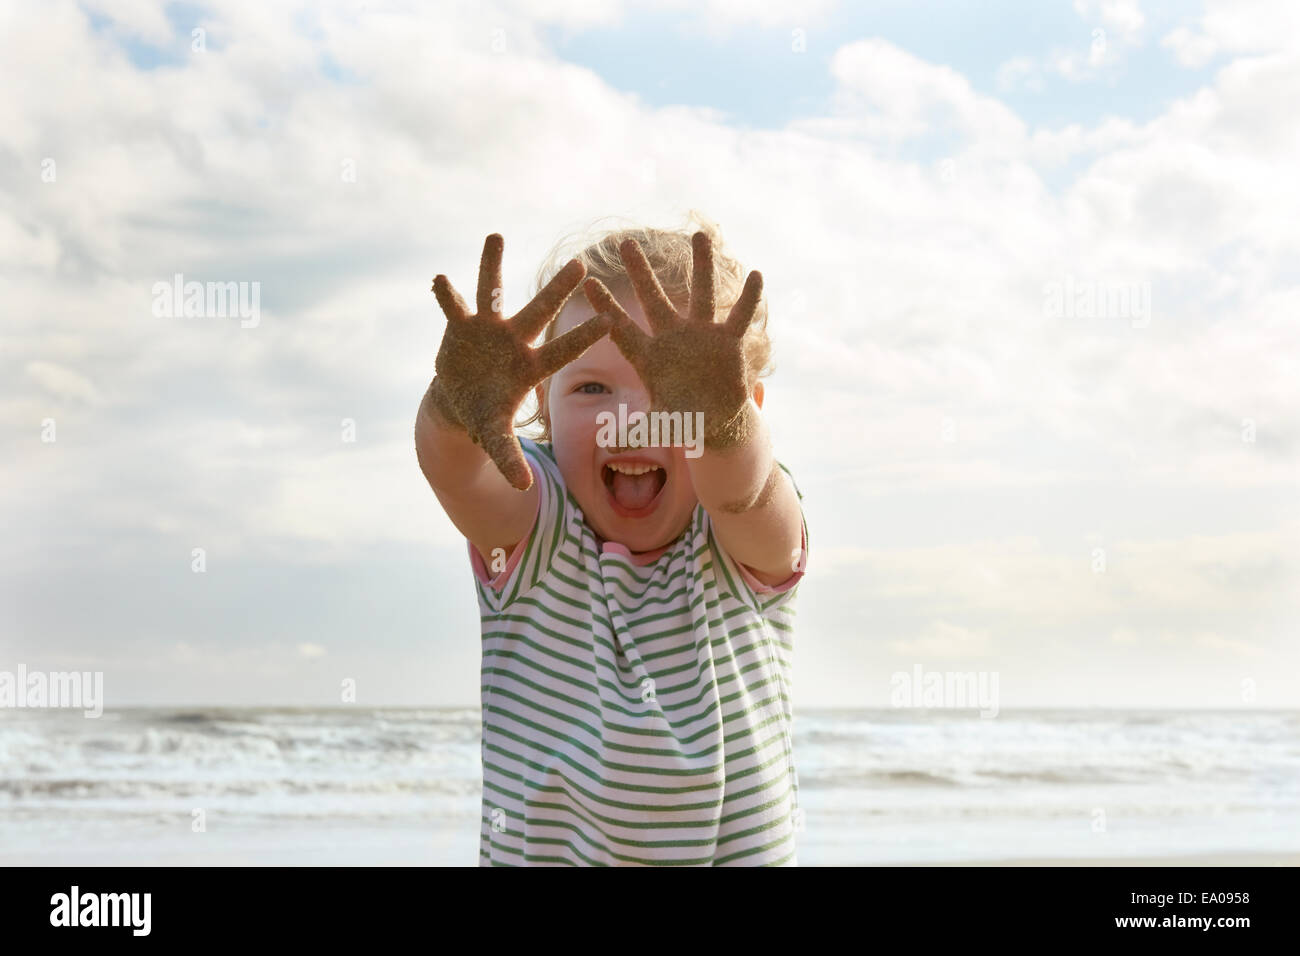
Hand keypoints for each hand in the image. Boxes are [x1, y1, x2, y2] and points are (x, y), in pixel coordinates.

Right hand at [429, 234, 610, 489]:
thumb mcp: (496, 437)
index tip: (610, 318)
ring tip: (496, 235)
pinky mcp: (460, 326)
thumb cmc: (486, 416)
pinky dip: (445, 293)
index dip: (585, 336)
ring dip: (493, 265)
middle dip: (558, 290)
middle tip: (582, 265)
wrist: (459, 402)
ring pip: (492, 292)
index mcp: (531, 367)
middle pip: (539, 312)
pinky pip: (452, 305)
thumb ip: (509, 457)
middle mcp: (514, 341)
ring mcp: (487, 330)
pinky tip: (439, 279)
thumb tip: (523, 487)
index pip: (564, 349)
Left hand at [581, 231, 762, 449]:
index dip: (605, 308)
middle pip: (653, 300)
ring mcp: (701, 336)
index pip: (622, 329)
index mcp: (649, 357)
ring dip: (701, 266)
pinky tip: (756, 275)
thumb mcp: (662, 426)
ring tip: (700, 236)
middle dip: (640, 273)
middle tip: (625, 243)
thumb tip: (616, 442)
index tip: (586, 284)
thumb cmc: (682, 420)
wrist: (714, 420)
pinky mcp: (728, 342)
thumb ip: (642, 430)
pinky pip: (740, 316)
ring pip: (701, 294)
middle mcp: (672, 338)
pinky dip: (749, 298)